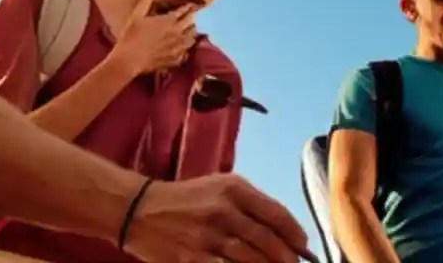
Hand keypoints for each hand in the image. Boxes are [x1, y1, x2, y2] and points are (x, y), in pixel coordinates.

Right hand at [111, 0, 197, 75]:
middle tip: (185, 16)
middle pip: (191, 22)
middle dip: (189, 18)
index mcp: (171, 20)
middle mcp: (179, 33)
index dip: (187, 7)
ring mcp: (179, 47)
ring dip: (189, 32)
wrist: (128, 61)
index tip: (187, 5)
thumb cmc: (131, 35)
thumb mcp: (138, 12)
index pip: (186, 10)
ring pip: (192, 37)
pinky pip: (187, 51)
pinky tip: (178, 45)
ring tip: (183, 30)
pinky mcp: (177, 59)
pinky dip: (185, 47)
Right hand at [124, 174, 316, 262]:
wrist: (140, 209)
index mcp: (234, 190)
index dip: (295, 233)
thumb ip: (253, 203)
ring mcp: (207, 237)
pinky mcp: (191, 258)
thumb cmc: (188, 198)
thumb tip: (286, 229)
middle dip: (286, 257)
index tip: (303, 245)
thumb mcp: (222, 186)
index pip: (276, 214)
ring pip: (250, 259)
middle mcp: (222, 211)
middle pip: (266, 241)